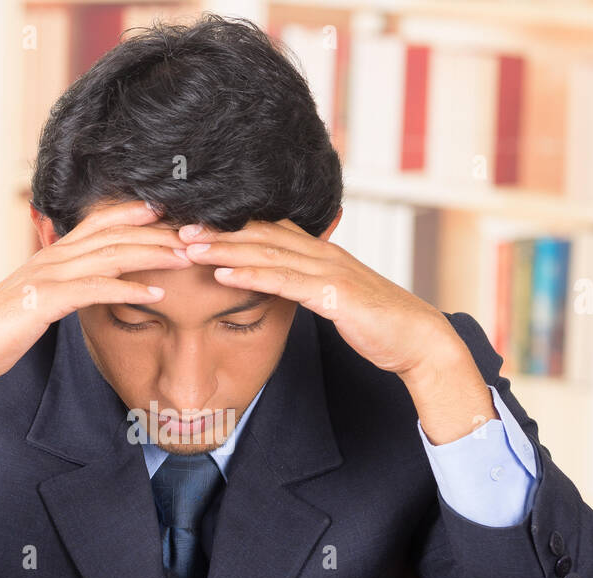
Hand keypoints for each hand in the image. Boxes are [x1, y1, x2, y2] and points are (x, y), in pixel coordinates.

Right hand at [0, 200, 192, 385]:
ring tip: (188, 258)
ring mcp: (48, 276)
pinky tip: (156, 295)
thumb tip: (84, 288)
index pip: (100, 223)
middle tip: (196, 235)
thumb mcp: (36, 301)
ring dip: (154, 255)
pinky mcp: (45, 300)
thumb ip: (62, 289)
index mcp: (52, 256)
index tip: (170, 213)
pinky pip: (95, 289)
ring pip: (110, 255)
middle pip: (115, 234)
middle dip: (159, 233)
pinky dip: (129, 289)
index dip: (136, 213)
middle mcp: (53, 258)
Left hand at [176, 217, 495, 442]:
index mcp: (319, 253)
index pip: (267, 230)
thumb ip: (307, 286)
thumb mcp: (334, 299)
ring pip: (267, 251)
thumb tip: (279, 285)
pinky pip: (286, 281)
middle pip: (260, 233)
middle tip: (174, 225)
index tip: (191, 224)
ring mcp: (329, 270)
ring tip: (186, 245)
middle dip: (216, 228)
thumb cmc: (377, 323)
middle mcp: (322, 253)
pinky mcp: (334, 293)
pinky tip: (224, 273)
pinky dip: (252, 273)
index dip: (228, 225)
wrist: (418, 339)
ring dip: (224, 246)